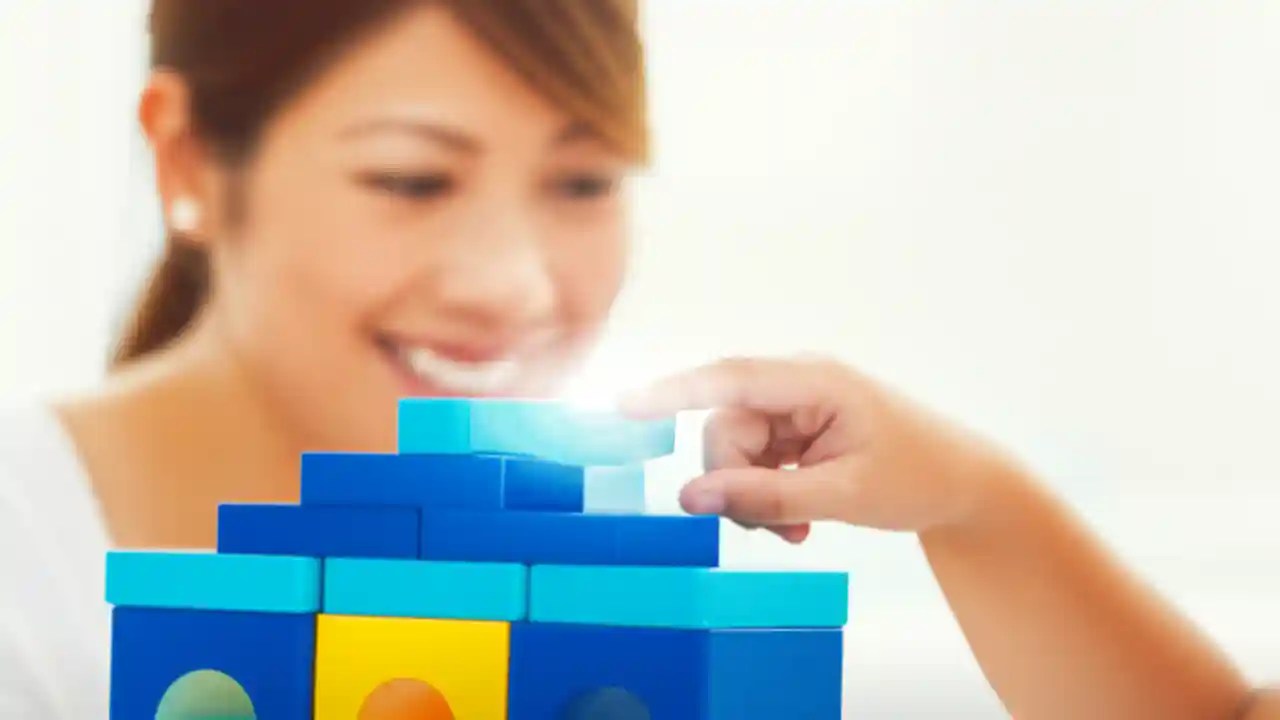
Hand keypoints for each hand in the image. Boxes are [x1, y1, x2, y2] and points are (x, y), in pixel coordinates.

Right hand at [621, 357, 1015, 542]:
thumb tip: (690, 498)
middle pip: (726, 428)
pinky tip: (798, 524)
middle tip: (772, 529)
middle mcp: (798, 386)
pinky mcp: (797, 433)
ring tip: (796, 531)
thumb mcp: (843, 495)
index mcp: (816, 380)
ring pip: (735, 452)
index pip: (730, 378)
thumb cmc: (919, 477)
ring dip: (752, 498)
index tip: (625, 406)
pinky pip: (754, 463)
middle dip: (734, 483)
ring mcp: (796, 409)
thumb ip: (766, 496)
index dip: (673, 391)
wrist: (964, 486)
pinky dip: (765, 497)